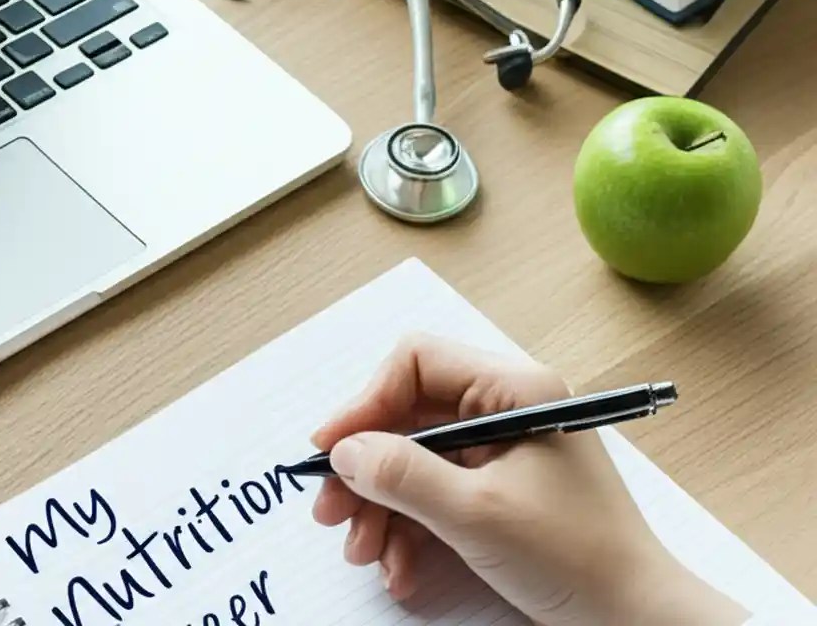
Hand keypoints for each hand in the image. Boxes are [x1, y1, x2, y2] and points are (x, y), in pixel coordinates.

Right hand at [311, 334, 748, 625]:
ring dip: (379, 506)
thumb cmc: (576, 557)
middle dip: (365, 468)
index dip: (365, 403)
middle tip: (331, 512)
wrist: (635, 619)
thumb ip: (403, 475)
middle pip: (407, 416)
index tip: (329, 450)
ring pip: (413, 460)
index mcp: (514, 390)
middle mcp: (505, 410)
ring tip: (364, 551)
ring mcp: (501, 452)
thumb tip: (345, 452)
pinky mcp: (496, 491)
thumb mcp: (476, 514)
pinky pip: (433, 494)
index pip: (416, 365)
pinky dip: (407, 529)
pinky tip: (398, 567)